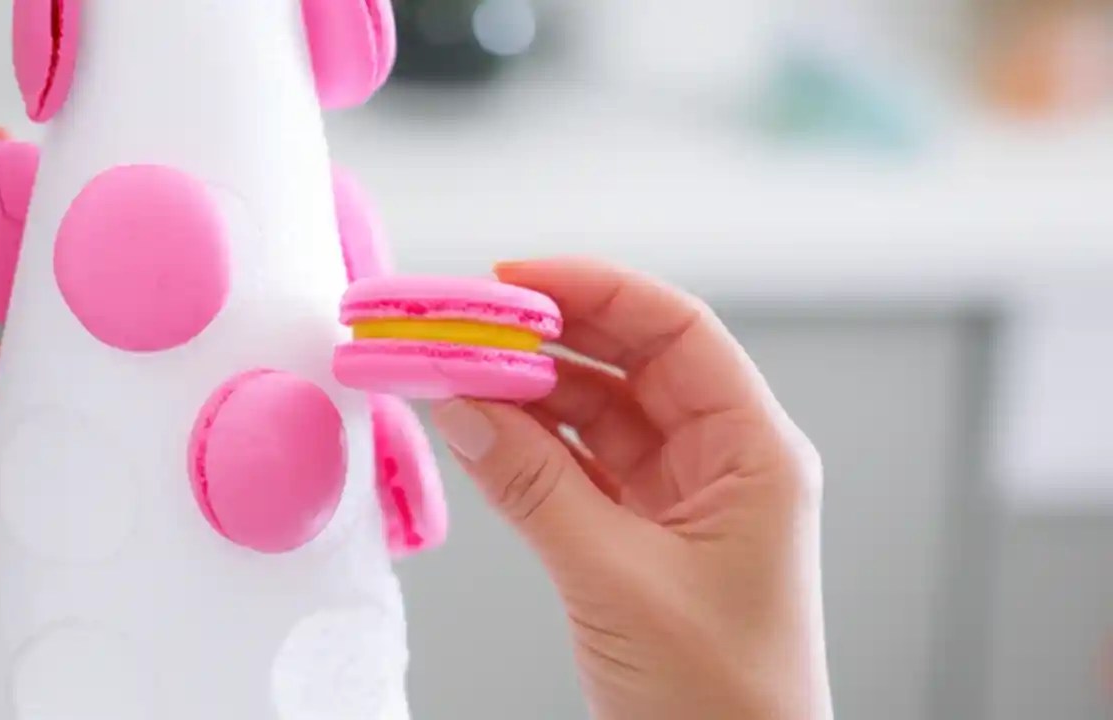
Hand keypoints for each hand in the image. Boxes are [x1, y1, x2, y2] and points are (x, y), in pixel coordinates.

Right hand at [432, 259, 832, 718]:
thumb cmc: (720, 700)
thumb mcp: (616, 580)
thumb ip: (533, 487)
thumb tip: (462, 405)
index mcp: (755, 453)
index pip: (677, 333)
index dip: (596, 291)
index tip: (516, 280)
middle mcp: (722, 461)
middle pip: (630, 363)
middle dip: (547, 337)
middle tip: (465, 322)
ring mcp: (680, 497)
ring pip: (597, 413)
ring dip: (528, 392)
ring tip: (455, 373)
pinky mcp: (640, 534)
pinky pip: (579, 465)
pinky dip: (528, 446)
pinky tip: (479, 428)